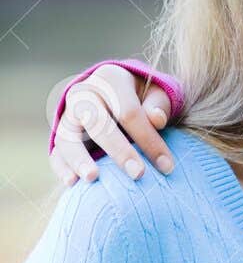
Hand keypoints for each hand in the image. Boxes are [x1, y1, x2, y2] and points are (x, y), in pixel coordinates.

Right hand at [49, 65, 173, 186]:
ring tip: (93, 178)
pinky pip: (56, 152)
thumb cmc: (142, 97)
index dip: (148, 139)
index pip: (129, 112)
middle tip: (138, 174)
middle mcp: (84, 94)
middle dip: (120, 150)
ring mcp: (67, 115)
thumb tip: (157, 119)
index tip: (167, 166)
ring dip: (80, 159)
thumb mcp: (155, 92)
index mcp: (110, 79)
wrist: (113, 93)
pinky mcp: (60, 135)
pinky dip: (62, 167)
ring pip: (69, 137)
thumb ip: (158, 104)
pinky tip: (72, 183)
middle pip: (98, 123)